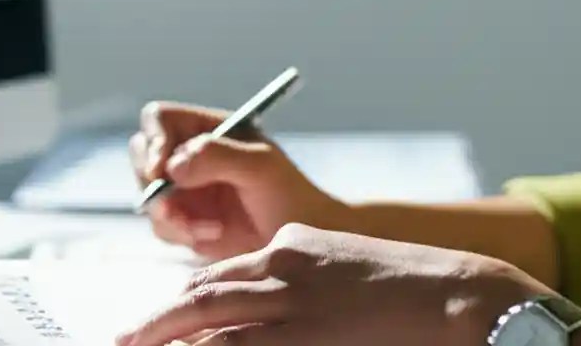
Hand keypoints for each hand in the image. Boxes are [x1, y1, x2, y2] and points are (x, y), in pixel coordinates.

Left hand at [117, 223, 551, 345]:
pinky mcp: (298, 336)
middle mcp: (280, 266)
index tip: (159, 322)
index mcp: (292, 244)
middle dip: (155, 322)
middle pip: (199, 294)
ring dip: (163, 340)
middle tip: (121, 340)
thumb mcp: (349, 270)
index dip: (182, 302)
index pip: (220, 273)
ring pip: (205, 321)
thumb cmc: (414, 288)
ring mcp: (287, 303)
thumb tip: (280, 307)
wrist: (460, 294)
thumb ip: (306, 280)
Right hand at [129, 102, 348, 260]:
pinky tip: (214, 235)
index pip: (160, 119)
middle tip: (174, 208)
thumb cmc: (288, 193)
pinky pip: (161, 226)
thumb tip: (173, 165)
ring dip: (171, 215)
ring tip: (210, 226)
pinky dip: (180, 234)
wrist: (298, 236)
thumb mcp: (261, 166)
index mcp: (207, 128)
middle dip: (154, 184)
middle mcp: (189, 153)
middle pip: (142, 155)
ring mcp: (183, 187)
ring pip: (148, 195)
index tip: (162, 169)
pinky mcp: (183, 219)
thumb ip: (218, 156)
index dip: (154, 140)